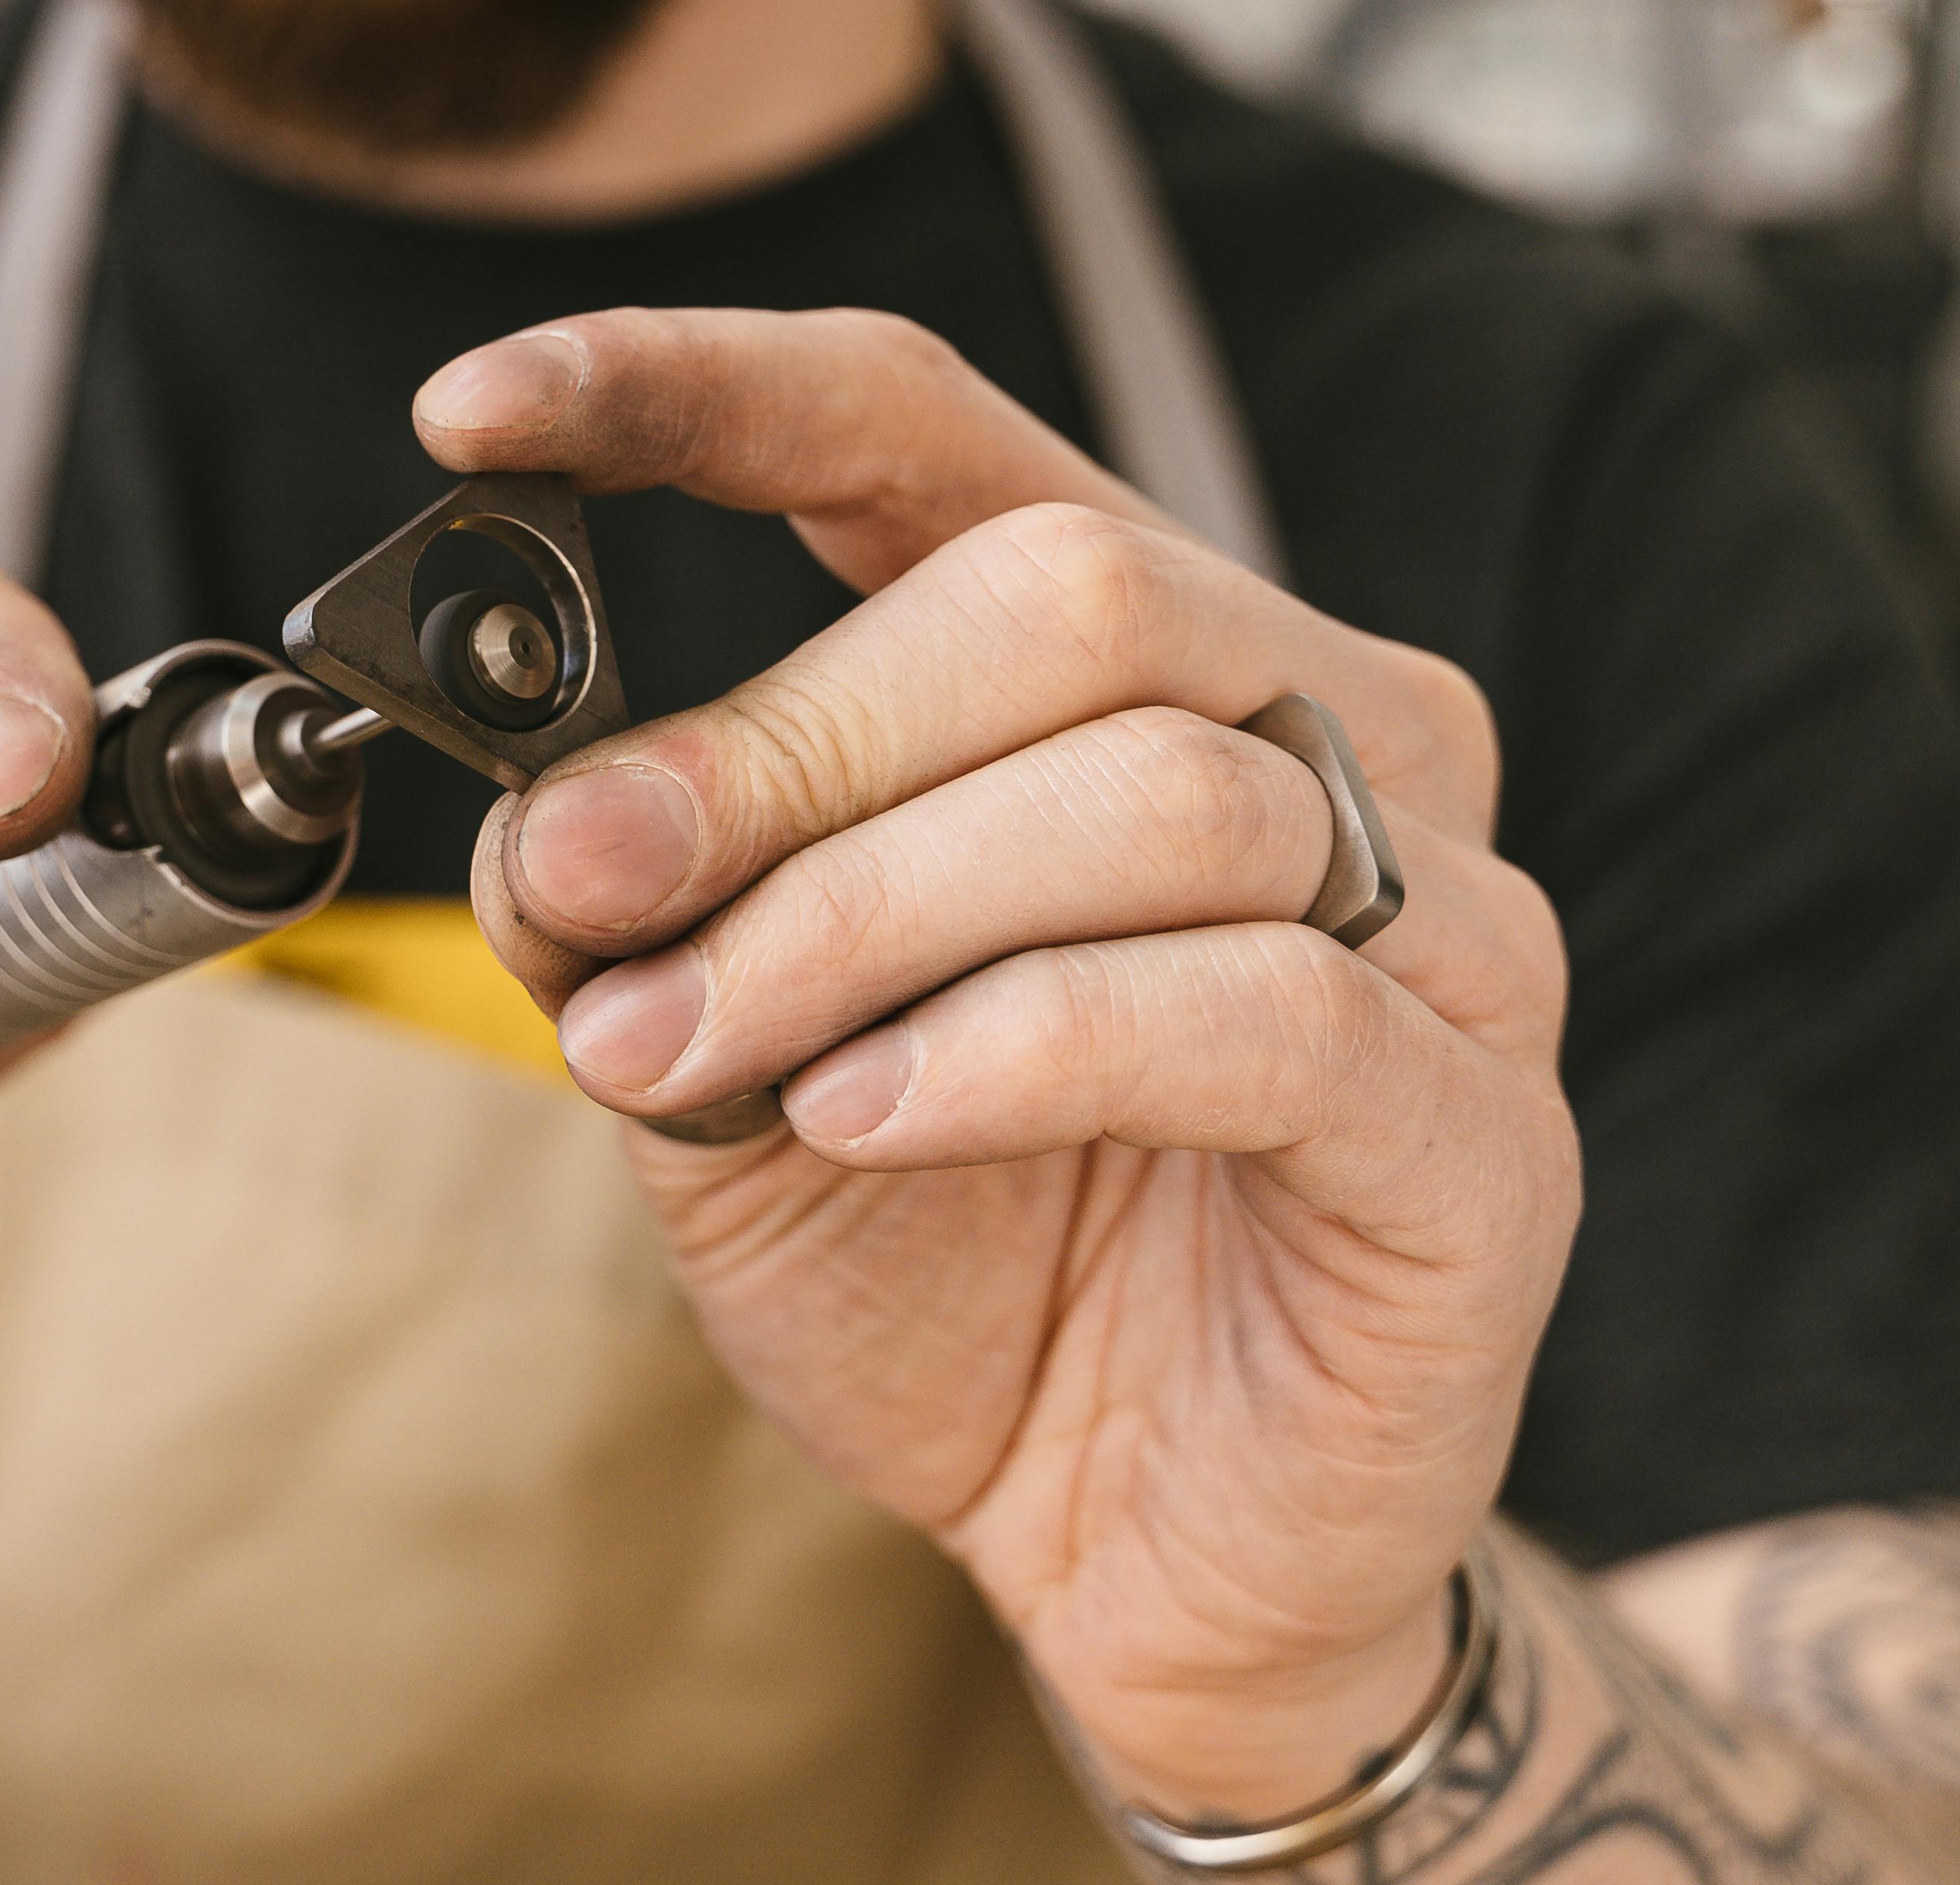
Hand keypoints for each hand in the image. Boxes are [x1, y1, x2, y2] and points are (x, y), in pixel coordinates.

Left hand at [416, 310, 1579, 1824]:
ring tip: (687, 1047)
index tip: (476, 410)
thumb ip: (641, 910)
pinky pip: (1260, 1011)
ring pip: (1148, 790)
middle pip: (1056, 591)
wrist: (1139, 1571)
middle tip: (591, 891)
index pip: (924, 423)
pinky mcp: (1483, 1132)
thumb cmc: (959, 1270)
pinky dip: (1021, 1045)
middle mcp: (1328, 730)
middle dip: (780, 741)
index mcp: (1141, 653)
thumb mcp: (724, 1065)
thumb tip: (539, 806)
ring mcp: (1449, 924)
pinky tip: (868, 1113)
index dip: (702, 387)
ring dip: (860, 919)